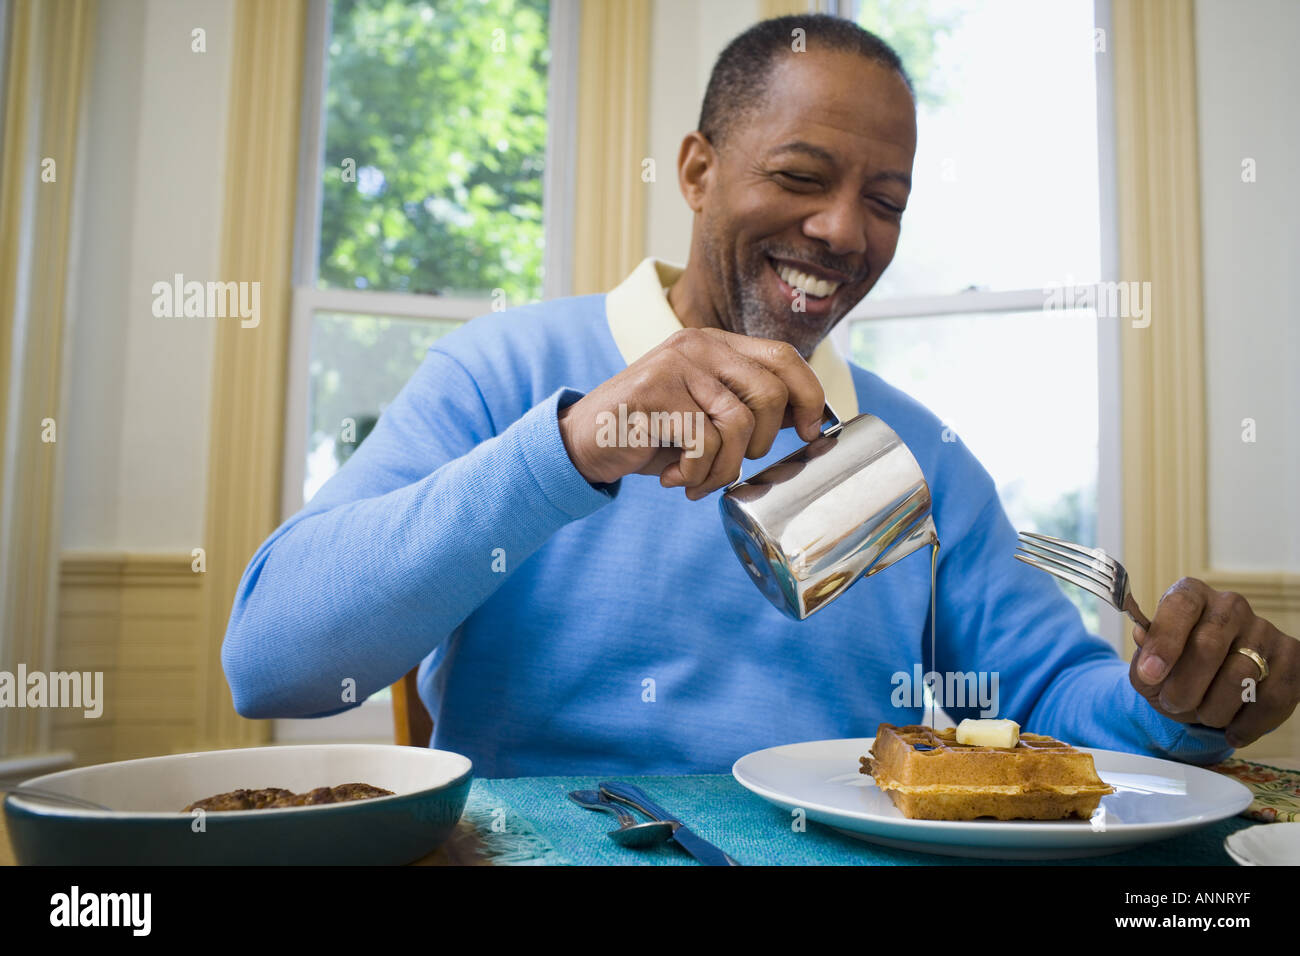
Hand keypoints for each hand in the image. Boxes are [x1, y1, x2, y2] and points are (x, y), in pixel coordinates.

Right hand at [557, 327, 825, 499]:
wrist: (582, 442)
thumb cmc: (651, 433)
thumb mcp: (705, 414)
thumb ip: (748, 407)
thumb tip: (807, 419)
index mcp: (715, 344)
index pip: (784, 357)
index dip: (810, 396)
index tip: (813, 432)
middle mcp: (697, 347)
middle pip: (769, 393)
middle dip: (763, 444)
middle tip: (734, 464)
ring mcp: (673, 368)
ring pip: (738, 425)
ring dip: (724, 468)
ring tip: (699, 479)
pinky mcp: (652, 396)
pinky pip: (702, 443)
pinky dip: (695, 474)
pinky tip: (674, 479)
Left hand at [1129, 577, 1298, 746]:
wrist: (1209, 687)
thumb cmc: (1175, 670)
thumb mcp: (1149, 665)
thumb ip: (1144, 655)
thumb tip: (1143, 637)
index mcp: (1191, 595)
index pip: (1180, 606)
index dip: (1164, 642)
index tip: (1151, 675)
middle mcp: (1230, 605)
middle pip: (1208, 646)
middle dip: (1184, 687)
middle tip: (1173, 704)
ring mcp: (1264, 629)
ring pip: (1241, 676)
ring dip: (1215, 709)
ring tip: (1203, 715)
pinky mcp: (1292, 656)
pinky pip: (1275, 697)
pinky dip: (1250, 723)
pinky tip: (1233, 733)